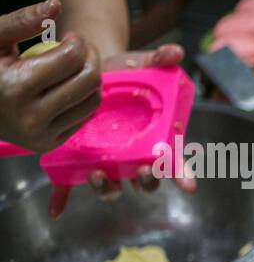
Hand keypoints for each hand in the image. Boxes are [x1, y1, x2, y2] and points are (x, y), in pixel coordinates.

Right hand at [0, 0, 100, 154]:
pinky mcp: (47, 145)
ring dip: (92, 77)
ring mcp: (40, 136)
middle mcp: (29, 117)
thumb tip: (57, 3)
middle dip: (91, 58)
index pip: (70, 59)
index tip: (70, 36)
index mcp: (14, 88)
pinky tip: (71, 84)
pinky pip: (84, 117)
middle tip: (82, 48)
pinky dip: (84, 97)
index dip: (78, 42)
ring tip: (78, 64)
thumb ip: (23, 20)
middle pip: (88, 80)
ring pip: (92, 101)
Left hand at [48, 42, 189, 218]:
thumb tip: (176, 52)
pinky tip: (56, 208)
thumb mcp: (143, 62)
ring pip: (115, 184)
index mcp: (158, 138)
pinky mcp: (82, 156)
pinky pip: (73, 184)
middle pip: (147, 179)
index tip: (188, 184)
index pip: (176, 162)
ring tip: (101, 174)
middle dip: (149, 180)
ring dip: (109, 187)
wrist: (93, 70)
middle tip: (145, 170)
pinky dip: (63, 198)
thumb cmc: (126, 71)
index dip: (183, 174)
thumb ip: (160, 58)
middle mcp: (136, 154)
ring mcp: (109, 158)